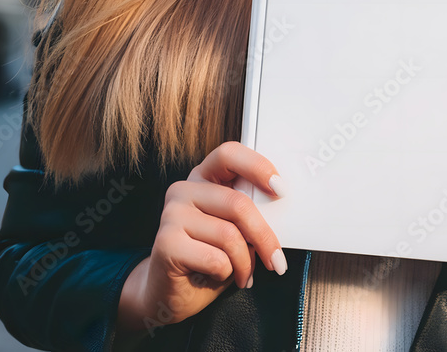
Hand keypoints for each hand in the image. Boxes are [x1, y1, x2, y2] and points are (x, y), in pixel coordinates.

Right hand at [117, 142, 288, 332]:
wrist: (171, 292)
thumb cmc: (210, 258)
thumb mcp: (236, 230)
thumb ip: (250, 214)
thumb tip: (280, 209)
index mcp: (204, 178)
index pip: (229, 154)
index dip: (258, 167)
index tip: (281, 189)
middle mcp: (184, 190)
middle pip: (238, 203)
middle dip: (264, 237)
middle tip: (276, 261)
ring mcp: (172, 214)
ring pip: (229, 235)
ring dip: (245, 262)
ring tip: (244, 274)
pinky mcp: (165, 242)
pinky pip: (215, 258)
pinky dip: (227, 272)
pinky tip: (220, 276)